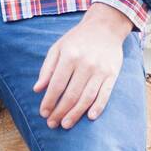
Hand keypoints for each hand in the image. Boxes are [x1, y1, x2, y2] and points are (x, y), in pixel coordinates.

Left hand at [33, 4, 132, 128]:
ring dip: (75, 114)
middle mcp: (86, 64)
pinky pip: (105, 94)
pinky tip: (89, 117)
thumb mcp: (58, 47)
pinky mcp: (112, 74)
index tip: (43, 113)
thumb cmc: (78, 38)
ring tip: (65, 125)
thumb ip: (47, 68)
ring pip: (87, 98)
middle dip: (60, 112)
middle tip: (52, 124)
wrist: (106, 26)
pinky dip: (98, 107)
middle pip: (71, 94)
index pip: (57, 85)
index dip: (49, 101)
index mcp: (70, 55)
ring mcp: (101, 70)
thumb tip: (37, 89)